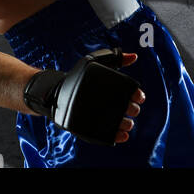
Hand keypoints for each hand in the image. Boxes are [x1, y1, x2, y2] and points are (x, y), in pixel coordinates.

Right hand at [23, 47, 144, 145]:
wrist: (54, 92)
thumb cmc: (78, 76)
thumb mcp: (94, 62)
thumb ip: (116, 58)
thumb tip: (135, 57)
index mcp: (101, 81)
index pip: (128, 89)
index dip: (137, 95)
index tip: (138, 97)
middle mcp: (97, 97)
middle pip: (125, 107)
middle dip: (132, 109)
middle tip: (131, 110)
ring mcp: (92, 113)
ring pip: (117, 122)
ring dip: (126, 124)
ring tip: (126, 123)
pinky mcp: (85, 127)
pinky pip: (105, 134)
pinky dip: (116, 136)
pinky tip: (123, 135)